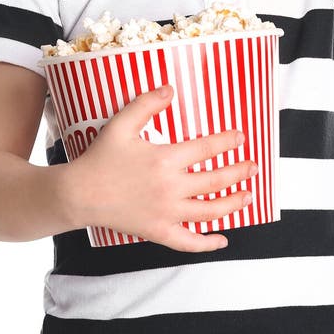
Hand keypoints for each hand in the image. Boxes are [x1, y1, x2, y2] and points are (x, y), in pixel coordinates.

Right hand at [72, 85, 255, 251]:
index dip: (227, 141)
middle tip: (253, 166)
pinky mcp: (158, 232)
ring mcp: (166, 213)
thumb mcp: (122, 124)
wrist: (79, 194)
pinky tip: (222, 239)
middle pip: (216, 181)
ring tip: (248, 195)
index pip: (207, 148)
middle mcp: (171, 188)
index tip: (241, 137)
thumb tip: (170, 90)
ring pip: (209, 211)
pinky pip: (189, 242)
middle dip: (239, 172)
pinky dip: (208, 243)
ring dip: (233, 203)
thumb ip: (147, 104)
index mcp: (165, 159)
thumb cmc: (100, 158)